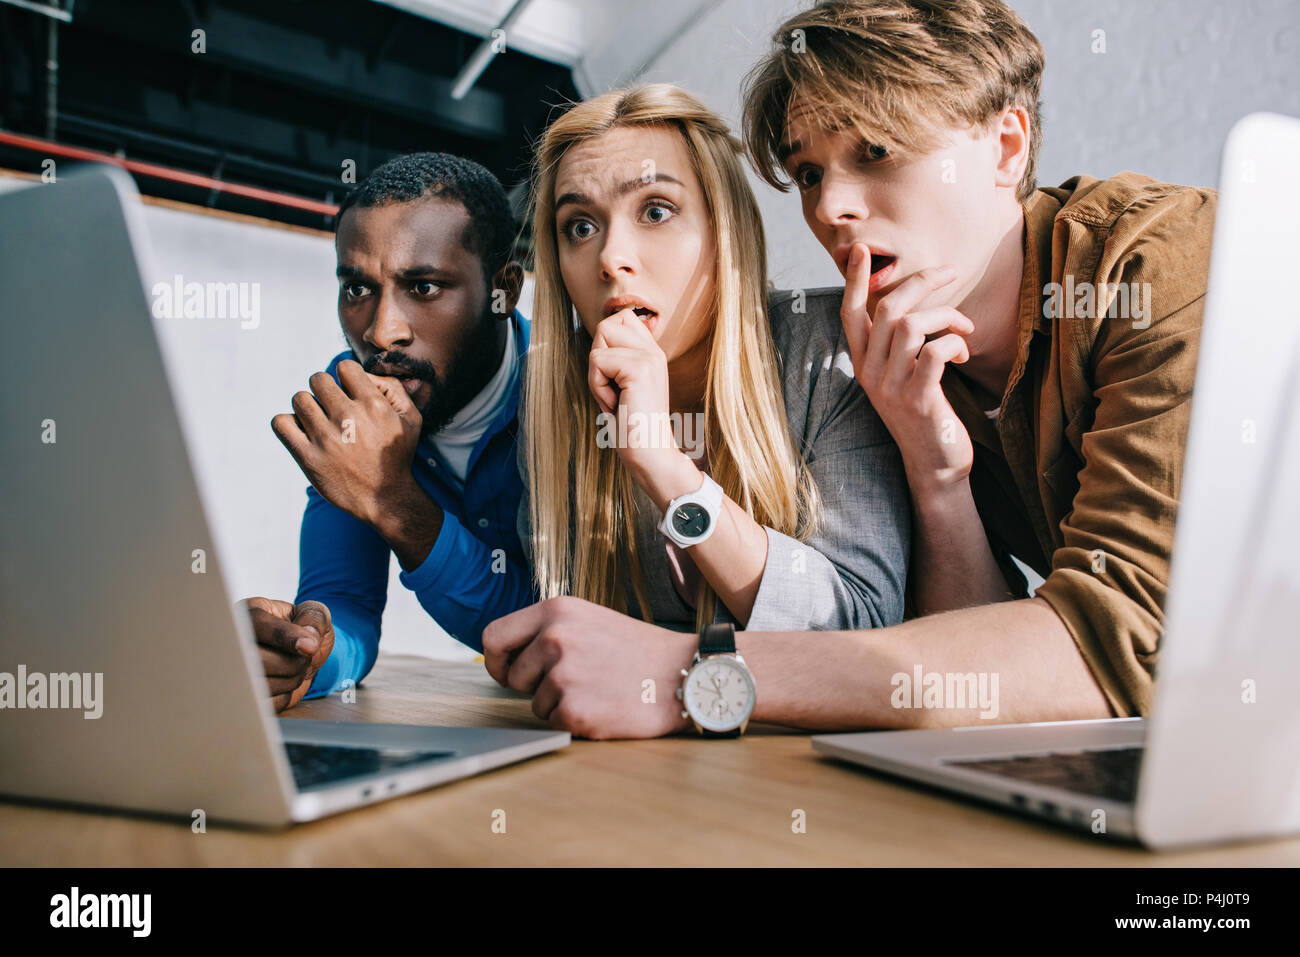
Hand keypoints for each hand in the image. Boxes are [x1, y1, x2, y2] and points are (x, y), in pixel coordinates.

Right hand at [240, 597, 334, 711]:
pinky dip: (284, 696)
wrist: (299, 653)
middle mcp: (234, 640)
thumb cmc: (302, 628)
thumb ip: (314, 618)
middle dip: (294, 663)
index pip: (258, 623)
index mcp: (249, 613)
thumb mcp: (313, 614)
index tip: (310, 647)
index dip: (285, 636)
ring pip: (261, 685)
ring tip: (296, 668)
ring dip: (291, 680)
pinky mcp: (242, 694)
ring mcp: (233, 670)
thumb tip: (309, 641)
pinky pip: (265, 703)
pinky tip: (285, 682)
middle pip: (257, 660)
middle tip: (305, 657)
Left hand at [271, 360, 422, 526]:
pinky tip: (302, 431)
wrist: (384, 497)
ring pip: (299, 399)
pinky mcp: (308, 457)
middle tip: (332, 407)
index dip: (347, 377)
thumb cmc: (397, 454)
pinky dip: (288, 423)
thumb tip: (365, 375)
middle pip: (318, 379)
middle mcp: (348, 418)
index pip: (344, 367)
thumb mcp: (412, 418)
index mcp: (373, 405)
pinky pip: (281, 423)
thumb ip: (393, 388)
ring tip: (318, 421)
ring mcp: (325, 438)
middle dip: (324, 389)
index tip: (350, 393)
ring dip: (308, 406)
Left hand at [482, 596, 696, 738]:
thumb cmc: (638, 650)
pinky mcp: (574, 710)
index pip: (493, 636)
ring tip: (599, 689)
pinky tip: (604, 706)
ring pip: (535, 703)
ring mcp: (563, 675)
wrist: (683, 673)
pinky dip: (576, 720)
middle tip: (575, 681)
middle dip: (534, 686)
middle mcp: (554, 639)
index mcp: (556, 611)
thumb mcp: (589, 620)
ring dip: (560, 704)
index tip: (507, 671)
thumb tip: (507, 656)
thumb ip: (548, 631)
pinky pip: (555, 723)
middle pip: (512, 676)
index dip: (496, 660)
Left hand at [587, 309, 678, 482]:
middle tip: (614, 390)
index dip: (605, 345)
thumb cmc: (631, 426)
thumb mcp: (622, 385)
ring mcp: (649, 357)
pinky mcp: (639, 368)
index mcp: (651, 352)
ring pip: (599, 343)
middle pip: (606, 325)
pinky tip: (616, 404)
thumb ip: (616, 358)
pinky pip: (597, 362)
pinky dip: (598, 387)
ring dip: (597, 375)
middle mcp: (653, 350)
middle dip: (598, 358)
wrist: (651, 454)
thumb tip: (600, 334)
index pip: (621, 318)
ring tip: (616, 398)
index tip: (615, 379)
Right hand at [841, 243, 974, 498]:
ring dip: (946, 315)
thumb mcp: (901, 376)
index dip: (855, 280)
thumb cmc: (924, 412)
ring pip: (911, 326)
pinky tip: (963, 350)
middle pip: (887, 309)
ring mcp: (892, 389)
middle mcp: (871, 374)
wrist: (934, 463)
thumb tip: (911, 300)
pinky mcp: (919, 401)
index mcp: (863, 363)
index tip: (862, 250)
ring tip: (964, 326)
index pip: (851, 314)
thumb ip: (897, 344)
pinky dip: (954, 343)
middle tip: (950, 271)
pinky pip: (935, 353)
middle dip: (921, 282)